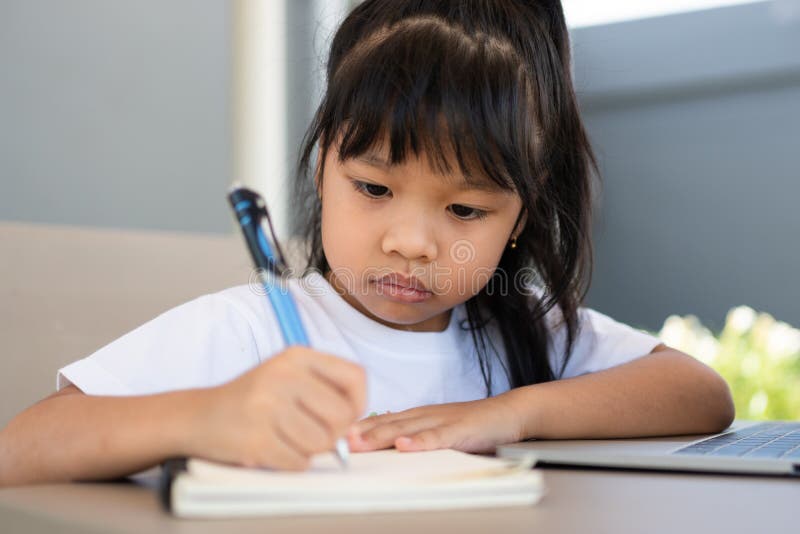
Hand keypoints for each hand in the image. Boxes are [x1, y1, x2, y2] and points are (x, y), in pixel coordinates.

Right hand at [194, 346, 365, 469]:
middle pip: (342, 416)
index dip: (359, 402)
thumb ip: (326, 391)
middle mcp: (283, 376)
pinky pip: (300, 462)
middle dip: (334, 434)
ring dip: (311, 450)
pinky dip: (292, 462)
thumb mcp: (288, 375)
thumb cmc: (254, 399)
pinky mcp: (256, 439)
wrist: (199, 416)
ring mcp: (267, 407)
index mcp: (296, 356)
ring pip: (323, 443)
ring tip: (288, 438)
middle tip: (312, 432)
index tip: (346, 414)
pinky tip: (275, 448)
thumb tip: (354, 427)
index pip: (356, 377)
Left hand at [347, 394, 523, 453]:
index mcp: (416, 416)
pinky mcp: (461, 430)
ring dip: (380, 435)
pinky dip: (421, 441)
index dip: (356, 427)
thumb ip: (412, 433)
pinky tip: (405, 445)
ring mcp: (442, 421)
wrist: (508, 413)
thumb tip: (384, 441)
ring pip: (406, 428)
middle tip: (334, 439)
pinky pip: (438, 437)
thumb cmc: (472, 424)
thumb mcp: (436, 428)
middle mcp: (424, 415)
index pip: (380, 421)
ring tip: (358, 442)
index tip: (331, 434)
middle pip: (386, 423)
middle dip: (359, 432)